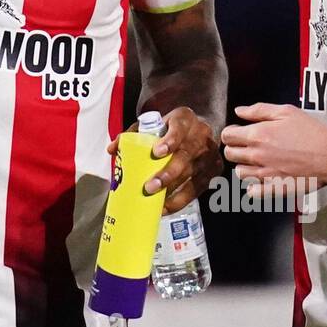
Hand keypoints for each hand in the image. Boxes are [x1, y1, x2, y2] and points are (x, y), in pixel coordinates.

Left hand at [106, 106, 221, 211]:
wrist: (198, 128)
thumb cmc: (171, 128)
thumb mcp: (154, 124)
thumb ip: (132, 134)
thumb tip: (113, 150)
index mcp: (185, 119)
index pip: (179, 128)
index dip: (170, 141)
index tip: (157, 153)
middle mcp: (201, 135)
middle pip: (186, 156)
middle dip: (168, 174)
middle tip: (150, 187)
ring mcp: (209, 154)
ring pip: (194, 176)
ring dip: (175, 193)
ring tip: (156, 204)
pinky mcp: (214, 170)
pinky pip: (199, 189)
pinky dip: (182, 200)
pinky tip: (166, 207)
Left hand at [222, 103, 326, 195]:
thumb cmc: (311, 131)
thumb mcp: (286, 112)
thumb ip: (258, 110)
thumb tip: (239, 112)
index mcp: (257, 135)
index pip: (226, 136)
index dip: (230, 132)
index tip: (239, 132)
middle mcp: (256, 156)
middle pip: (229, 154)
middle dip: (234, 148)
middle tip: (247, 146)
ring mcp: (264, 174)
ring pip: (239, 173)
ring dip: (243, 166)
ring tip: (256, 161)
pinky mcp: (274, 188)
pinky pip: (252, 192)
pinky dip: (252, 186)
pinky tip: (260, 180)